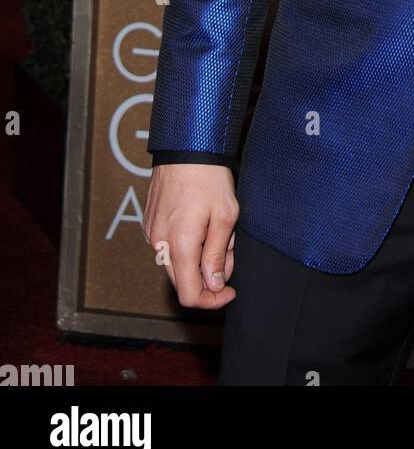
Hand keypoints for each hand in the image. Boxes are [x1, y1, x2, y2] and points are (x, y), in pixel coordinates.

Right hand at [142, 164, 239, 309]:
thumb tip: (214, 284)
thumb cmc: (209, 178)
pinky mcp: (149, 223)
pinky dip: (186, 245)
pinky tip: (201, 222)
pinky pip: (168, 246)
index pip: (189, 295)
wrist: (186, 148)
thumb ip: (217, 255)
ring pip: (176, 263)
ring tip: (216, 230)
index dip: (212, 300)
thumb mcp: (225, 216)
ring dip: (198, 258)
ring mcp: (151, 233)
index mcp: (180, 245)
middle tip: (228, 250)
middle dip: (209, 274)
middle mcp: (160, 243)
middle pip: (182, 281)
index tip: (229, 289)